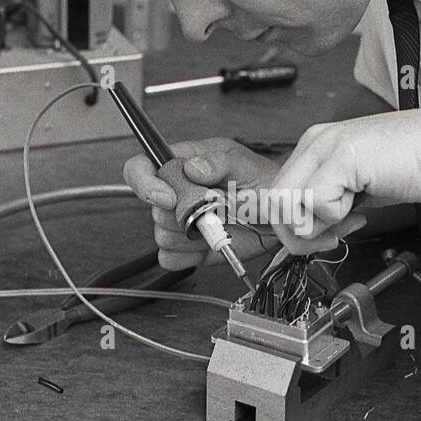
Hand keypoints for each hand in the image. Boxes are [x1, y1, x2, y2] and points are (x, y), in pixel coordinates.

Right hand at [123, 136, 281, 269]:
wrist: (280, 218)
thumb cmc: (265, 185)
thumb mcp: (246, 165)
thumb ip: (219, 162)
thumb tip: (193, 168)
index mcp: (183, 163)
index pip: (141, 168)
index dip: (146, 184)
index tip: (169, 198)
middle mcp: (176, 193)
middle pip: (154, 209)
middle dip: (186, 214)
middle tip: (218, 209)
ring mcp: (180, 223)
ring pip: (162, 235)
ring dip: (192, 235)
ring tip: (221, 225)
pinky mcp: (187, 249)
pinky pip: (170, 258)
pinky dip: (191, 255)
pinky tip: (212, 244)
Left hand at [267, 108, 420, 252]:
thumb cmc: (411, 166)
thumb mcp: (356, 185)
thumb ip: (326, 201)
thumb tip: (304, 229)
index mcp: (315, 145)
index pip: (277, 194)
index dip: (294, 225)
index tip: (324, 234)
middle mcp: (315, 142)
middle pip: (273, 202)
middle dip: (298, 233)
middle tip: (331, 237)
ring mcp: (326, 147)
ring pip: (287, 204)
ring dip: (316, 226)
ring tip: (347, 221)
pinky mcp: (341, 158)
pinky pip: (316, 203)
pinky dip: (337, 217)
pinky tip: (361, 207)